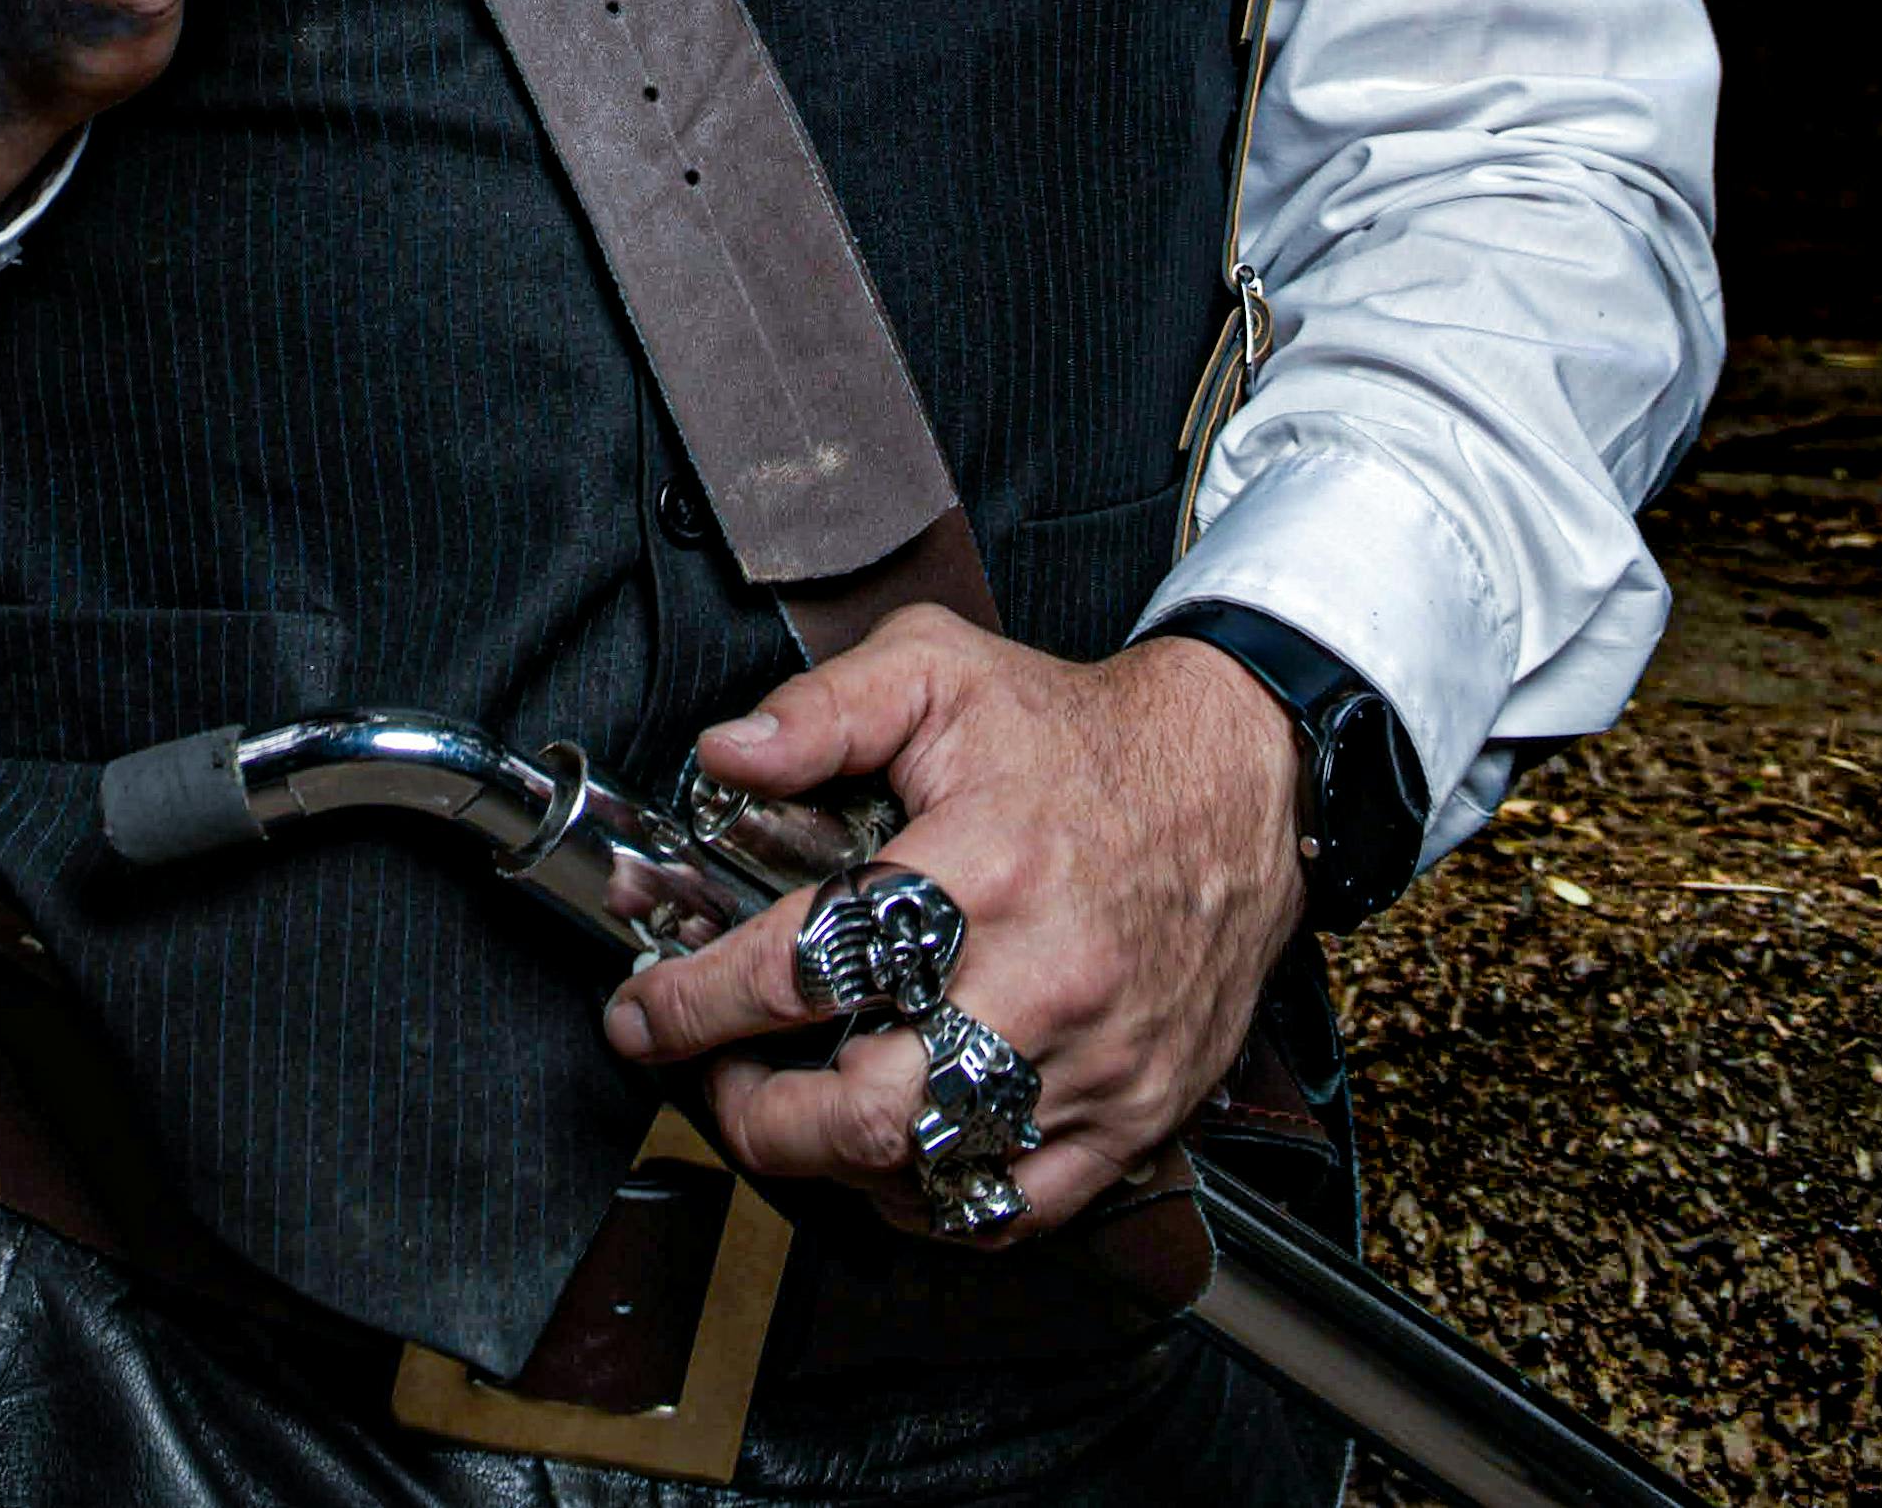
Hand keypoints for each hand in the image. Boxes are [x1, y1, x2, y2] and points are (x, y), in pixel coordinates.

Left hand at [601, 616, 1304, 1233]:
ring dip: (832, 1164)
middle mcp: (1039, 976)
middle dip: (755, 1116)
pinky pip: (1013, 1210)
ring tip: (789, 1110)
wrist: (1239, 785)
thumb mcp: (941, 671)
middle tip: (713, 1080)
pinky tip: (889, 1154)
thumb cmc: (1079, 736)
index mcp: (982, 864)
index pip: (809, 960)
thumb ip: (823, 710)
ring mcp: (1091, 1062)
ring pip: (934, 1173)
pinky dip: (932, 1201)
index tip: (643, 1013)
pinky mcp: (1131, 1116)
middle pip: (867, 1109)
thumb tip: (723, 754)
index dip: (700, 1002)